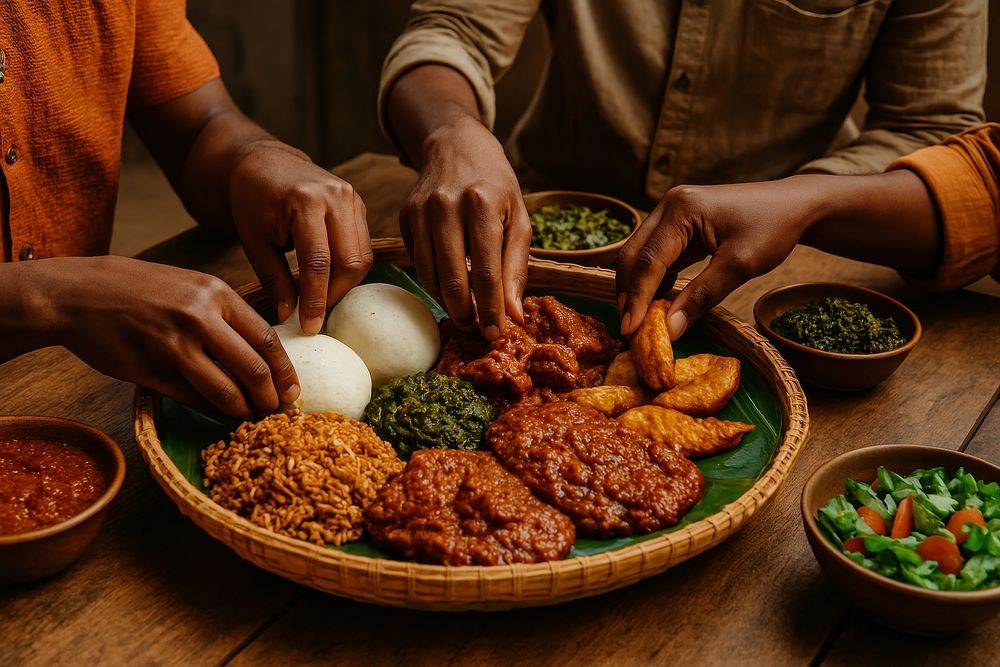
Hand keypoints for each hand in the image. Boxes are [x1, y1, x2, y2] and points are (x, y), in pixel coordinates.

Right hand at [33, 256, 298, 419]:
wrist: (77, 294)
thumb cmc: (139, 289)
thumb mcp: (190, 285)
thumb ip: (224, 313)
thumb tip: (260, 350)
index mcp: (216, 294)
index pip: (266, 338)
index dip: (284, 370)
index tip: (292, 389)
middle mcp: (199, 318)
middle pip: (253, 369)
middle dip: (271, 396)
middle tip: (276, 409)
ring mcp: (174, 345)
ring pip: (225, 391)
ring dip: (243, 410)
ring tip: (250, 416)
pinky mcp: (151, 370)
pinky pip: (193, 398)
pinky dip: (210, 410)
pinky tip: (218, 413)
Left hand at [229, 141, 372, 333]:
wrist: (265, 162)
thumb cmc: (253, 201)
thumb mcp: (254, 241)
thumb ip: (274, 279)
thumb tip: (290, 315)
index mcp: (304, 201)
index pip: (318, 262)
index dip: (316, 299)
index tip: (309, 327)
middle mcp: (336, 196)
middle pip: (349, 262)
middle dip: (334, 295)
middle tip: (315, 315)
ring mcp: (352, 197)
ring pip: (362, 257)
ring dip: (344, 285)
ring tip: (320, 298)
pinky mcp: (358, 204)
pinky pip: (362, 246)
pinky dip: (349, 269)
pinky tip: (328, 279)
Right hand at [399, 117, 529, 339]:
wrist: (455, 146)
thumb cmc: (496, 185)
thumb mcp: (518, 218)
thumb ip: (516, 267)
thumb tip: (513, 315)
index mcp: (483, 204)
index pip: (486, 271)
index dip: (490, 308)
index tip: (496, 333)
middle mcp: (447, 206)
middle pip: (452, 278)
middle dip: (465, 313)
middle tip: (476, 331)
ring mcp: (421, 211)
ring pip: (429, 275)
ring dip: (446, 304)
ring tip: (464, 317)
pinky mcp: (404, 216)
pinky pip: (417, 262)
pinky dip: (432, 282)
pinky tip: (447, 290)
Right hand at [617, 178, 818, 338]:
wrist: (795, 205)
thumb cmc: (773, 228)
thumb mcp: (739, 265)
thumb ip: (702, 296)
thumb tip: (670, 330)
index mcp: (680, 209)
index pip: (648, 260)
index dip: (636, 298)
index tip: (629, 330)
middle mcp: (668, 206)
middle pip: (633, 254)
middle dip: (628, 292)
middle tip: (629, 330)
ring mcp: (672, 214)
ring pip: (640, 256)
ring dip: (638, 288)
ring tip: (639, 321)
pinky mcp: (679, 226)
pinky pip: (657, 256)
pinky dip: (654, 280)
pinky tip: (657, 304)